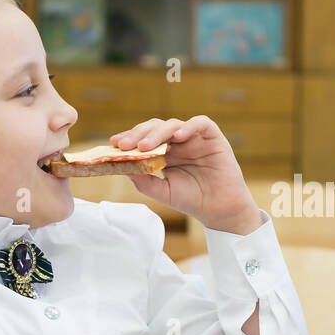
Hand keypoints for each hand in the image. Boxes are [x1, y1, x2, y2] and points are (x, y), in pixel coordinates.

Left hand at [110, 115, 261, 233]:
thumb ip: (143, 180)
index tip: (113, 144)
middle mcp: (178, 142)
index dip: (129, 138)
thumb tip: (121, 166)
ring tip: (146, 146)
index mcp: (165, 152)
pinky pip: (201, 123)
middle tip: (125, 145)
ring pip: (173, 124)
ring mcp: (195, 138)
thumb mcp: (162, 191)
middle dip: (138, 134)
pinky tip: (177, 136)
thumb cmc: (192, 200)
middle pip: (155, 128)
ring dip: (157, 133)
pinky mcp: (213, 136)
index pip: (144, 138)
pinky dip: (189, 126)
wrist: (220, 210)